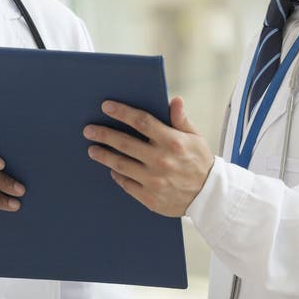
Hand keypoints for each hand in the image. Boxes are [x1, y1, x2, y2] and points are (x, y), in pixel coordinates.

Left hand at [83, 97, 213, 216]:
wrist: (210, 197)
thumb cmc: (200, 161)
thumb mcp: (195, 137)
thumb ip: (181, 119)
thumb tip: (174, 99)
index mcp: (172, 141)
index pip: (142, 121)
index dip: (122, 113)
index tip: (106, 106)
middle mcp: (161, 161)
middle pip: (124, 143)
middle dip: (103, 134)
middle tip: (89, 130)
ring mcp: (154, 181)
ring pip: (121, 165)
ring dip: (104, 155)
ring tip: (92, 149)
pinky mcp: (150, 198)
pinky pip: (127, 184)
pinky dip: (117, 175)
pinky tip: (111, 169)